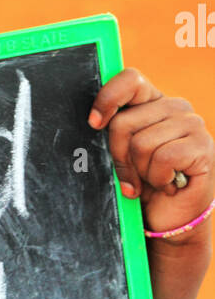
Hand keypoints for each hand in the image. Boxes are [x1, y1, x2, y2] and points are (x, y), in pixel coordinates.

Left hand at [88, 67, 214, 244]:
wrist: (171, 218)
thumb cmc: (144, 184)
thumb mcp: (124, 153)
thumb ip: (115, 131)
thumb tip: (94, 120)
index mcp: (154, 101)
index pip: (130, 79)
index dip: (107, 98)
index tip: (94, 123)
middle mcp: (176, 106)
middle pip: (123, 122)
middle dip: (119, 157)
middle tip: (132, 176)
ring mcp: (193, 124)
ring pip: (141, 144)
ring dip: (140, 172)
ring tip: (153, 180)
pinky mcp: (203, 146)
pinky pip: (163, 158)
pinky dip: (158, 179)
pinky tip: (169, 184)